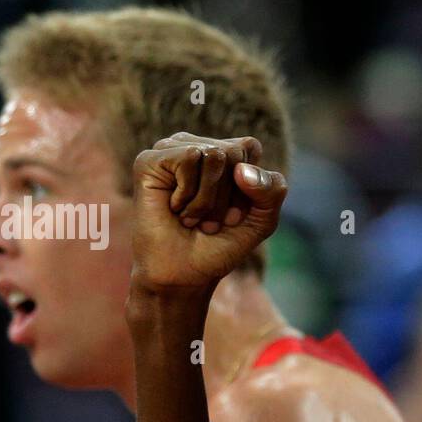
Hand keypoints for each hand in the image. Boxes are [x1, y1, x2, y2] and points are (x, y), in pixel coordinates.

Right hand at [131, 132, 286, 293]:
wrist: (184, 274)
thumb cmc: (219, 245)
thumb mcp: (262, 220)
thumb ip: (272, 190)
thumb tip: (242, 169)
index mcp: (224, 154)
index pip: (249, 148)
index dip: (249, 188)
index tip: (233, 215)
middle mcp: (197, 146)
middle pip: (234, 153)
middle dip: (228, 197)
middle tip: (210, 221)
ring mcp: (171, 150)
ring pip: (214, 155)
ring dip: (207, 200)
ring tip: (192, 218)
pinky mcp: (150, 160)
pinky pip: (189, 159)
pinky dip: (189, 195)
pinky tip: (175, 209)